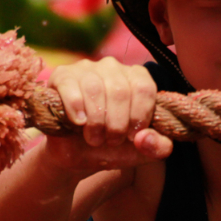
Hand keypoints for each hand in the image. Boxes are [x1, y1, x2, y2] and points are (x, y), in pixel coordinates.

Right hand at [46, 57, 171, 171]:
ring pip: (94, 88)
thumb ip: (158, 147)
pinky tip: (79, 122)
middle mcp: (113, 67)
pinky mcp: (62, 75)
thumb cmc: (112, 146)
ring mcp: (86, 68)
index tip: (131, 137)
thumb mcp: (141, 152)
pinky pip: (70, 86)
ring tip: (94, 138)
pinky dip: (75, 107)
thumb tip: (144, 137)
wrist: (76, 153)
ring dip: (96, 121)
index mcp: (137, 78)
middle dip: (116, 124)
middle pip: (119, 90)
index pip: (144, 88)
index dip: (139, 116)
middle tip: (111, 141)